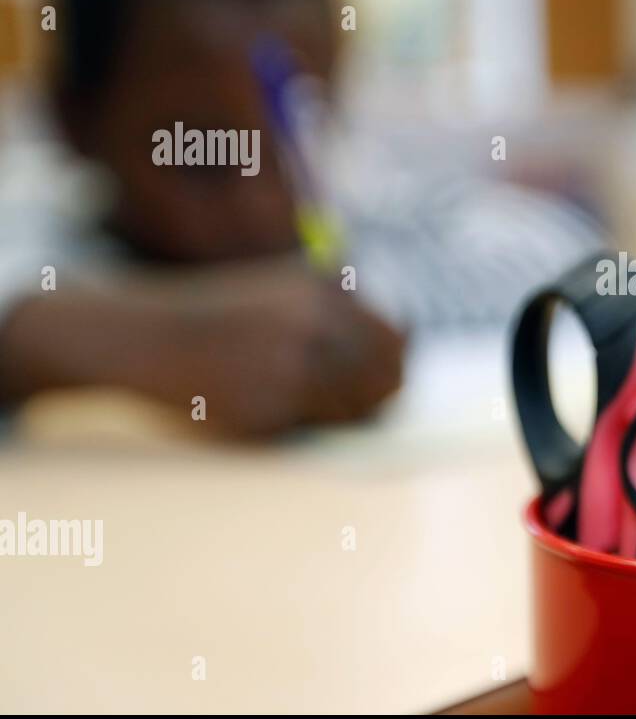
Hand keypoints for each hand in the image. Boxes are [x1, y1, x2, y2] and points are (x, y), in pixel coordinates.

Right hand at [160, 268, 406, 435]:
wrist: (146, 337)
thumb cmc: (221, 317)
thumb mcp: (283, 289)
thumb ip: (339, 310)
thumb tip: (406, 343)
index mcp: (323, 292)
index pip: (395, 341)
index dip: (397, 366)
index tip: (390, 379)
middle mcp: (314, 326)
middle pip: (385, 378)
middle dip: (382, 397)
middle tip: (370, 408)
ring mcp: (292, 368)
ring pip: (355, 409)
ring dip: (344, 415)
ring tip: (306, 403)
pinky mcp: (269, 409)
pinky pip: (311, 428)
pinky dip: (301, 425)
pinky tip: (265, 406)